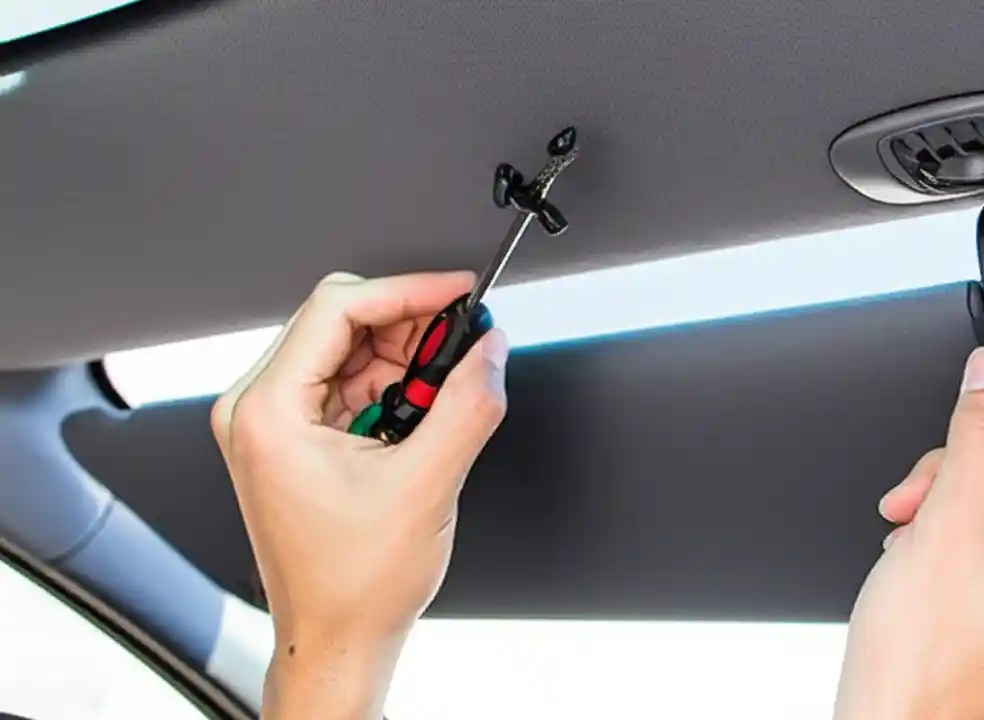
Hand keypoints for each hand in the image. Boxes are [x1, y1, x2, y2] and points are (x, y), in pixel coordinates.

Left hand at [211, 272, 509, 719]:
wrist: (336, 638)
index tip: (459, 291)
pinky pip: (348, 381)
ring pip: (349, 348)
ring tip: (446, 392)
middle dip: (411, 325)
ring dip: (406, 358)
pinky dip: (394, 385)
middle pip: (341, 321)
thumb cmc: (353, 583)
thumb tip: (490, 349)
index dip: (408, 289)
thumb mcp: (427, 485)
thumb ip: (468, 405)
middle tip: (465, 340)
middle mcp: (258, 410)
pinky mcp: (293, 437)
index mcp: (267, 412)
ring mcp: (273, 424)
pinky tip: (423, 412)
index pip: (337, 308)